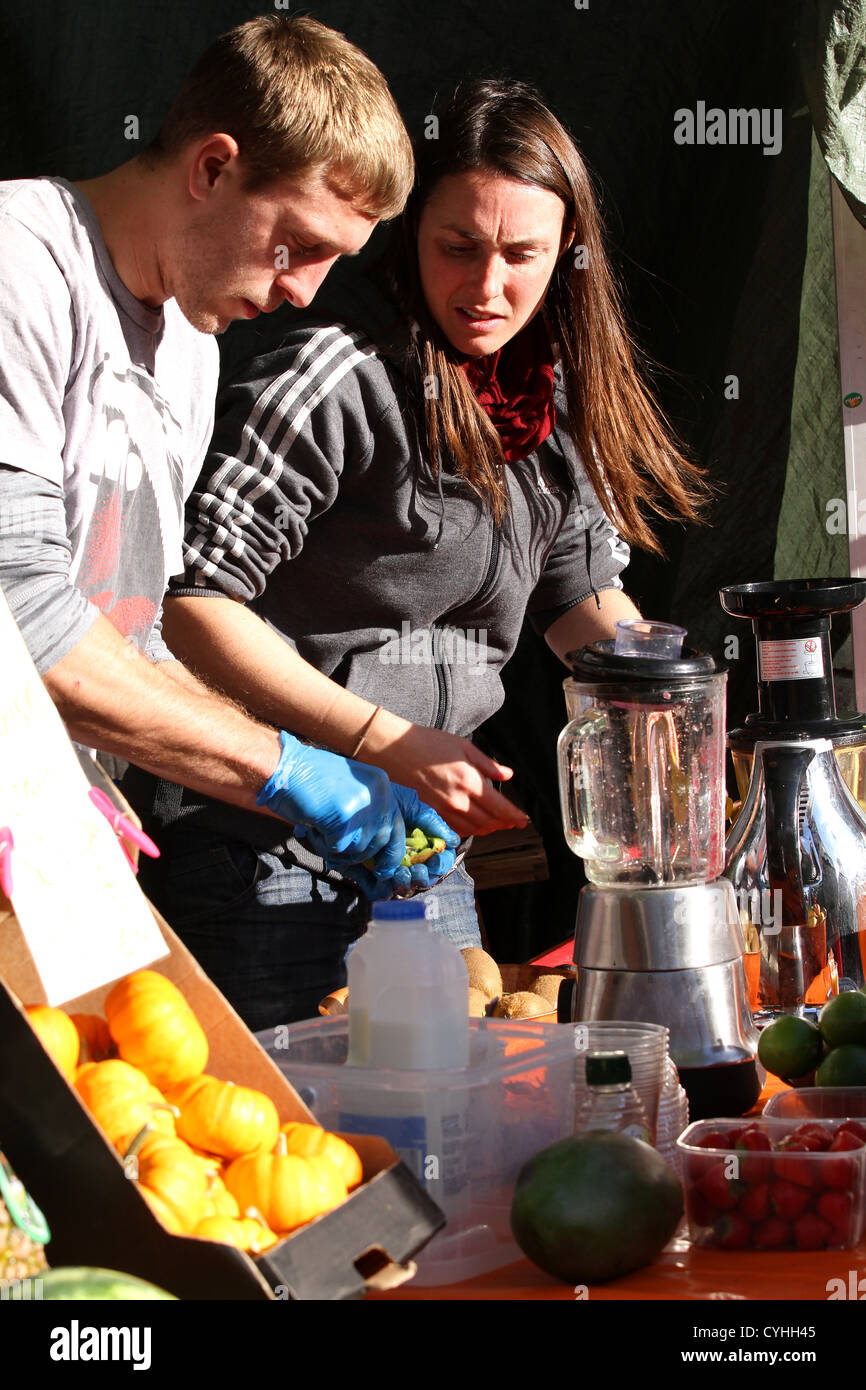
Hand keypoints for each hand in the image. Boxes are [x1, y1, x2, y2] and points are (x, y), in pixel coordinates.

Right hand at [256, 731, 404, 868]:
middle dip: (365, 856)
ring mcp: (363, 805)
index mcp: (382, 785)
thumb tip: (376, 850)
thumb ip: (367, 814)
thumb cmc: (311, 781)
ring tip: (320, 830)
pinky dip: (323, 844)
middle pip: (383, 841)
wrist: (285, 768)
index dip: (391, 852)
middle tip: (343, 852)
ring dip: (338, 848)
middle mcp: (378, 793)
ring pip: (359, 849)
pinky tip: (313, 827)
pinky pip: (337, 848)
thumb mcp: (350, 790)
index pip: (397, 827)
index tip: (383, 869)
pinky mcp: (344, 817)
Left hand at [340, 784, 459, 899]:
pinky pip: (378, 892)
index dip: (440, 864)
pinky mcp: (364, 875)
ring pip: (402, 888)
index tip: (435, 861)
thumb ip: (430, 821)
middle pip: (423, 879)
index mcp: (418, 842)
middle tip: (417, 869)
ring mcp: (384, 868)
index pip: (437, 860)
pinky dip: (383, 889)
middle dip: (424, 877)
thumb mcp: (407, 804)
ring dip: (405, 883)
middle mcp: (404, 858)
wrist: (342, 799)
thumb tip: (454, 841)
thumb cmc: (376, 798)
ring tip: (400, 871)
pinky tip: (384, 878)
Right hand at [367, 723, 527, 837]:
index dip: (515, 817)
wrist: (393, 750)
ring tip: (495, 824)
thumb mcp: (464, 746)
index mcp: (470, 781)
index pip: (500, 808)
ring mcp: (443, 810)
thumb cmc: (427, 742)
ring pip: (473, 829)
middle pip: (489, 823)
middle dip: (504, 824)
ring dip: (487, 828)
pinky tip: (472, 823)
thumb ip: (488, 764)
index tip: (524, 820)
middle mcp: (458, 800)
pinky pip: (455, 829)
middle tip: (512, 822)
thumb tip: (507, 775)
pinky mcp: (430, 814)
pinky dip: (468, 829)